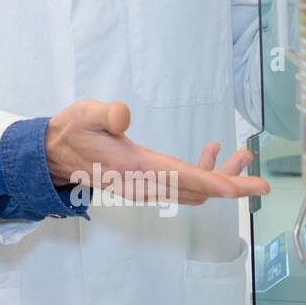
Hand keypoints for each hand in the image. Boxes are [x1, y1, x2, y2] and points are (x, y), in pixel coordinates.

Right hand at [44, 100, 269, 205]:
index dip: (218, 183)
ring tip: (240, 154)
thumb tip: (124, 116)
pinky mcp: (146, 187)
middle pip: (196, 189)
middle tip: (251, 160)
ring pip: (193, 191)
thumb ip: (106, 114)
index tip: (248, 186)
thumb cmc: (72, 131)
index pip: (183, 177)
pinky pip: (182, 188)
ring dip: (219, 177)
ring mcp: (145, 189)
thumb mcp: (84, 113)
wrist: (54, 156)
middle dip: (229, 179)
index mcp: (132, 166)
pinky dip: (202, 175)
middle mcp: (142, 184)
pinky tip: (208, 153)